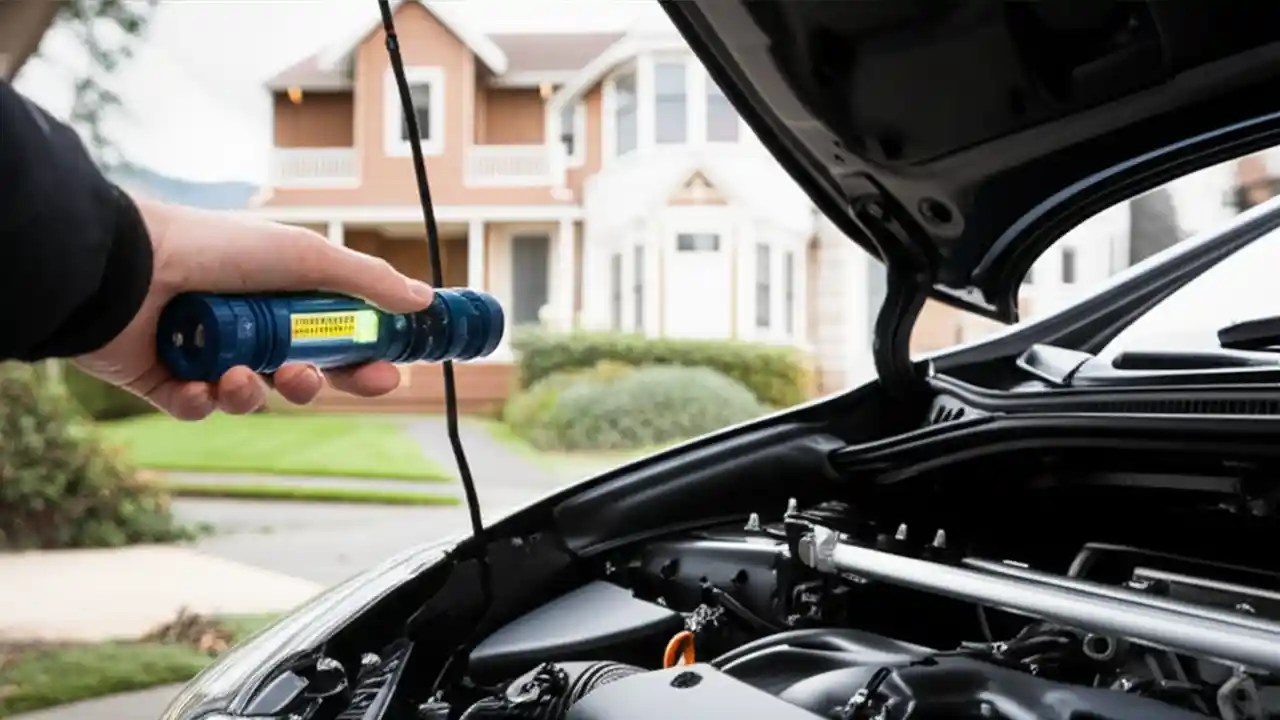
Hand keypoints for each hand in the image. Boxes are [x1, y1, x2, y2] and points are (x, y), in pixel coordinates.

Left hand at [74, 195, 433, 419]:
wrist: (127, 265)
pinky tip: (200, 384)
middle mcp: (248, 327)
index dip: (365, 360)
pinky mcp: (166, 381)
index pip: (337, 338)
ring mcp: (207, 356)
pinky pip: (200, 410)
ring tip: (238, 374)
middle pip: (303, 374)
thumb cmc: (216, 248)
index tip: (390, 373)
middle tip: (321, 380)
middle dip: (318, 383)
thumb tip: (422, 300)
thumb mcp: (307, 256)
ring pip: (253, 397)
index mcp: (281, 297)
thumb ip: (367, 281)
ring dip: (256, 392)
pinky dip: (204, 402)